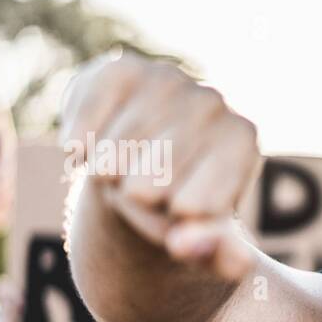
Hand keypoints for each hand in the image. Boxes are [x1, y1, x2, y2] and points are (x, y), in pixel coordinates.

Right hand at [59, 52, 260, 280]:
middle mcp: (212, 102)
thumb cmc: (183, 209)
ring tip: (124, 172)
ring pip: (113, 156)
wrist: (147, 172)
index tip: (182, 210)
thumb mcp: (206, 241)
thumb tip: (187, 246)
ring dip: (109, 178)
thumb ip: (209, 251)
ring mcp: (168, 79)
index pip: (194, 204)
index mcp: (242, 141)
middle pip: (150, 181)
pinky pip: (84, 126)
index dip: (175, 220)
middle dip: (139, 201)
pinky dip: (79, 150)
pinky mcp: (120, 70)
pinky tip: (92, 151)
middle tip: (148, 192)